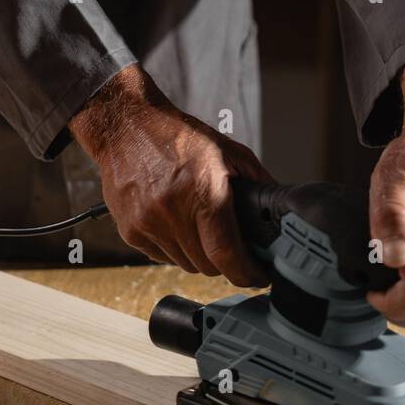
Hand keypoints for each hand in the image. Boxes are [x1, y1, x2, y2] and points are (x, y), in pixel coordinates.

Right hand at [68, 64, 273, 285]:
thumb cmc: (178, 136)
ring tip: (197, 224)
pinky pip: (161, 257)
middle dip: (224, 261)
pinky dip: (173, 248)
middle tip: (229, 244)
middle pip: (208, 265)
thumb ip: (258, 182)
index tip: (257, 277)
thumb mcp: (228, 150)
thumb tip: (279, 212)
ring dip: (198, 255)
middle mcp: (174, 210)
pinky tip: (174, 221)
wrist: (126, 127)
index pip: (227, 254)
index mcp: (204, 190)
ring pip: (185, 264)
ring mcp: (149, 223)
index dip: (247, 273)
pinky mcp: (130, 230)